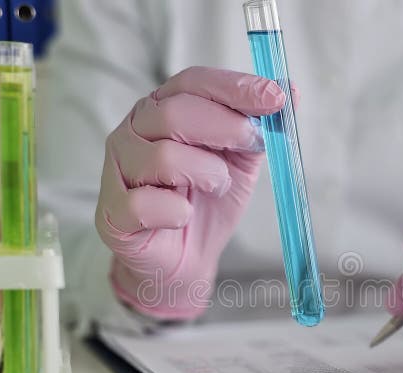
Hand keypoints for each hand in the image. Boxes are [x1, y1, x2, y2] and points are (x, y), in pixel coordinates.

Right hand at [96, 66, 285, 318]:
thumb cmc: (207, 205)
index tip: (275, 98)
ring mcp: (117, 171)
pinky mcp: (112, 212)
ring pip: (162, 157)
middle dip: (225, 126)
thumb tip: (290, 91)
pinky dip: (175, 210)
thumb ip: (258, 128)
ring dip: (206, 173)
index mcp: (162, 110)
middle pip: (174, 112)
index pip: (192, 82)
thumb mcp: (240, 163)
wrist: (186, 261)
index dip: (234, 87)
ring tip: (216, 187)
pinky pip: (143, 204)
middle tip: (252, 144)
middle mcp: (134, 132)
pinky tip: (184, 215)